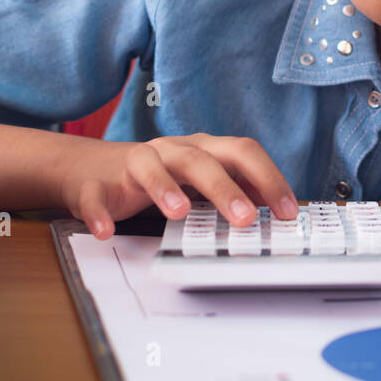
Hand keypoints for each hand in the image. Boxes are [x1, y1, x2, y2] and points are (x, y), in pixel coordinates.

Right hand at [59, 133, 298, 239]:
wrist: (92, 170)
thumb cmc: (160, 177)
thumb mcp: (201, 180)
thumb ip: (236, 189)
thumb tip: (279, 212)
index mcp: (202, 149)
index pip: (242, 152)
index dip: (268, 178)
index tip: (288, 212)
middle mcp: (171, 150)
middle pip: (199, 159)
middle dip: (224, 188)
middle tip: (245, 219)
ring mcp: (134, 164)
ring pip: (148, 166)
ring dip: (163, 187)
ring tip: (178, 213)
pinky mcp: (99, 184)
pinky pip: (97, 195)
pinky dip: (100, 212)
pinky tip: (107, 231)